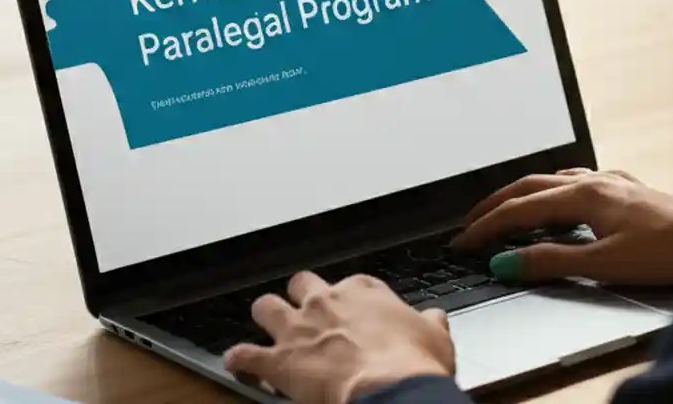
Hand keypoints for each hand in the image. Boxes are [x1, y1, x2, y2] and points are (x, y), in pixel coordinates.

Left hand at [223, 271, 454, 403]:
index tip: (355, 312)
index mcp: (363, 292)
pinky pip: (246, 355)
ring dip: (266, 317)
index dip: (351, 298)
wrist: (388, 389)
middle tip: (306, 311)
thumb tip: (434, 319)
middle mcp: (325, 302)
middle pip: (300, 284)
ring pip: (265, 307)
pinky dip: (240, 359)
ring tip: (268, 328)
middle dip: (300, 296)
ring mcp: (299, 329)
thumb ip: (430, 324)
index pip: (352, 283)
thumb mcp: (436, 337)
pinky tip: (237, 362)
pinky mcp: (280, 360)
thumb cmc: (412, 363)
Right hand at [451, 168, 672, 285]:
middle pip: (530, 185)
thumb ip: (552, 262)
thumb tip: (507, 262)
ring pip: (555, 179)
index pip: (520, 209)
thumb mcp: (602, 263)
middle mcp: (596, 181)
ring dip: (525, 194)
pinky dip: (557, 191)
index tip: (464, 241)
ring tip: (509, 210)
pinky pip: (580, 181)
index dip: (487, 226)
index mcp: (584, 194)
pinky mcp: (631, 192)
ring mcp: (615, 183)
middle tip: (472, 223)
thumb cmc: (669, 250)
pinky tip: (565, 201)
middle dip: (496, 204)